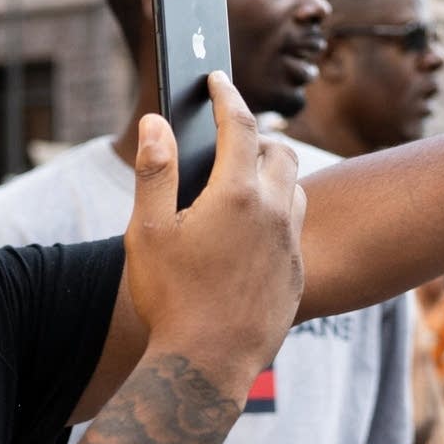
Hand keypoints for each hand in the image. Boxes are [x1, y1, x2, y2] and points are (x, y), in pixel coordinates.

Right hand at [124, 71, 305, 378]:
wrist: (206, 366)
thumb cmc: (170, 299)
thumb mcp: (148, 232)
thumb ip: (155, 171)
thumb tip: (157, 122)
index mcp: (236, 194)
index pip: (239, 123)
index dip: (226, 95)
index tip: (217, 78)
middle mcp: (273, 212)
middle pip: (279, 151)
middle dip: (257, 135)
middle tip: (231, 135)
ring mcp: (290, 245)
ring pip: (293, 190)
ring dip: (273, 174)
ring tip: (243, 182)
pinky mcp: (295, 275)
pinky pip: (293, 230)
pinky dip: (277, 215)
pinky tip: (251, 232)